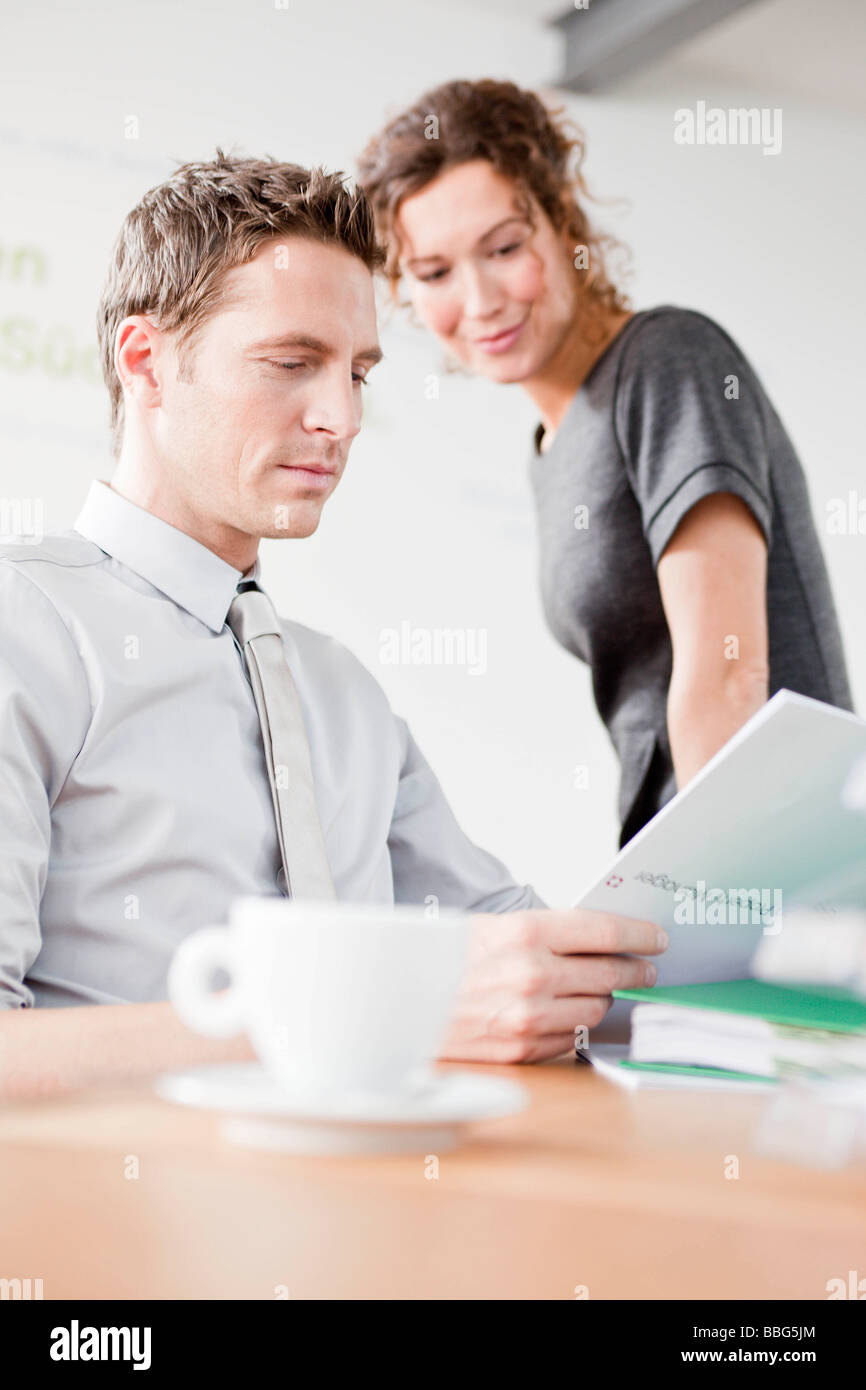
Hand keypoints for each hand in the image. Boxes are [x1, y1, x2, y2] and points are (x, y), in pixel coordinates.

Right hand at [438, 908, 667, 1063]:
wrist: (395, 1004)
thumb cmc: (442, 962)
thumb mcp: (490, 928)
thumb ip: (543, 932)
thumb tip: (597, 938)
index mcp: (525, 933)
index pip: (605, 931)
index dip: (640, 933)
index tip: (657, 936)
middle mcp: (532, 974)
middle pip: (611, 972)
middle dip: (636, 969)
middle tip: (646, 967)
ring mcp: (529, 1016)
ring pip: (598, 1008)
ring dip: (604, 998)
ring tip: (602, 990)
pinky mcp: (523, 1049)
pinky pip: (573, 1037)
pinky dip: (577, 1024)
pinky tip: (570, 1013)